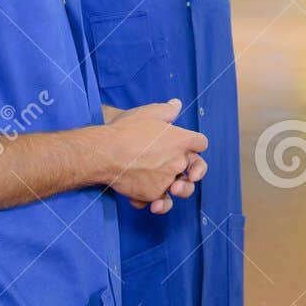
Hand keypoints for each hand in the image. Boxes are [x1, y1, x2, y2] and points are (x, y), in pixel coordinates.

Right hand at [95, 99, 208, 215]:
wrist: (105, 152)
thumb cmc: (126, 130)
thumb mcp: (149, 113)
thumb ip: (167, 110)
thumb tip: (176, 104)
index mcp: (181, 140)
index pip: (201, 142)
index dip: (195, 143)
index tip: (187, 144)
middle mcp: (178, 162)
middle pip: (197, 169)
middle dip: (193, 171)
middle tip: (185, 171)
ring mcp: (165, 180)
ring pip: (182, 190)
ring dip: (180, 190)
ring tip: (172, 188)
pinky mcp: (151, 194)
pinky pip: (158, 200)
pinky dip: (154, 201)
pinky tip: (148, 199)